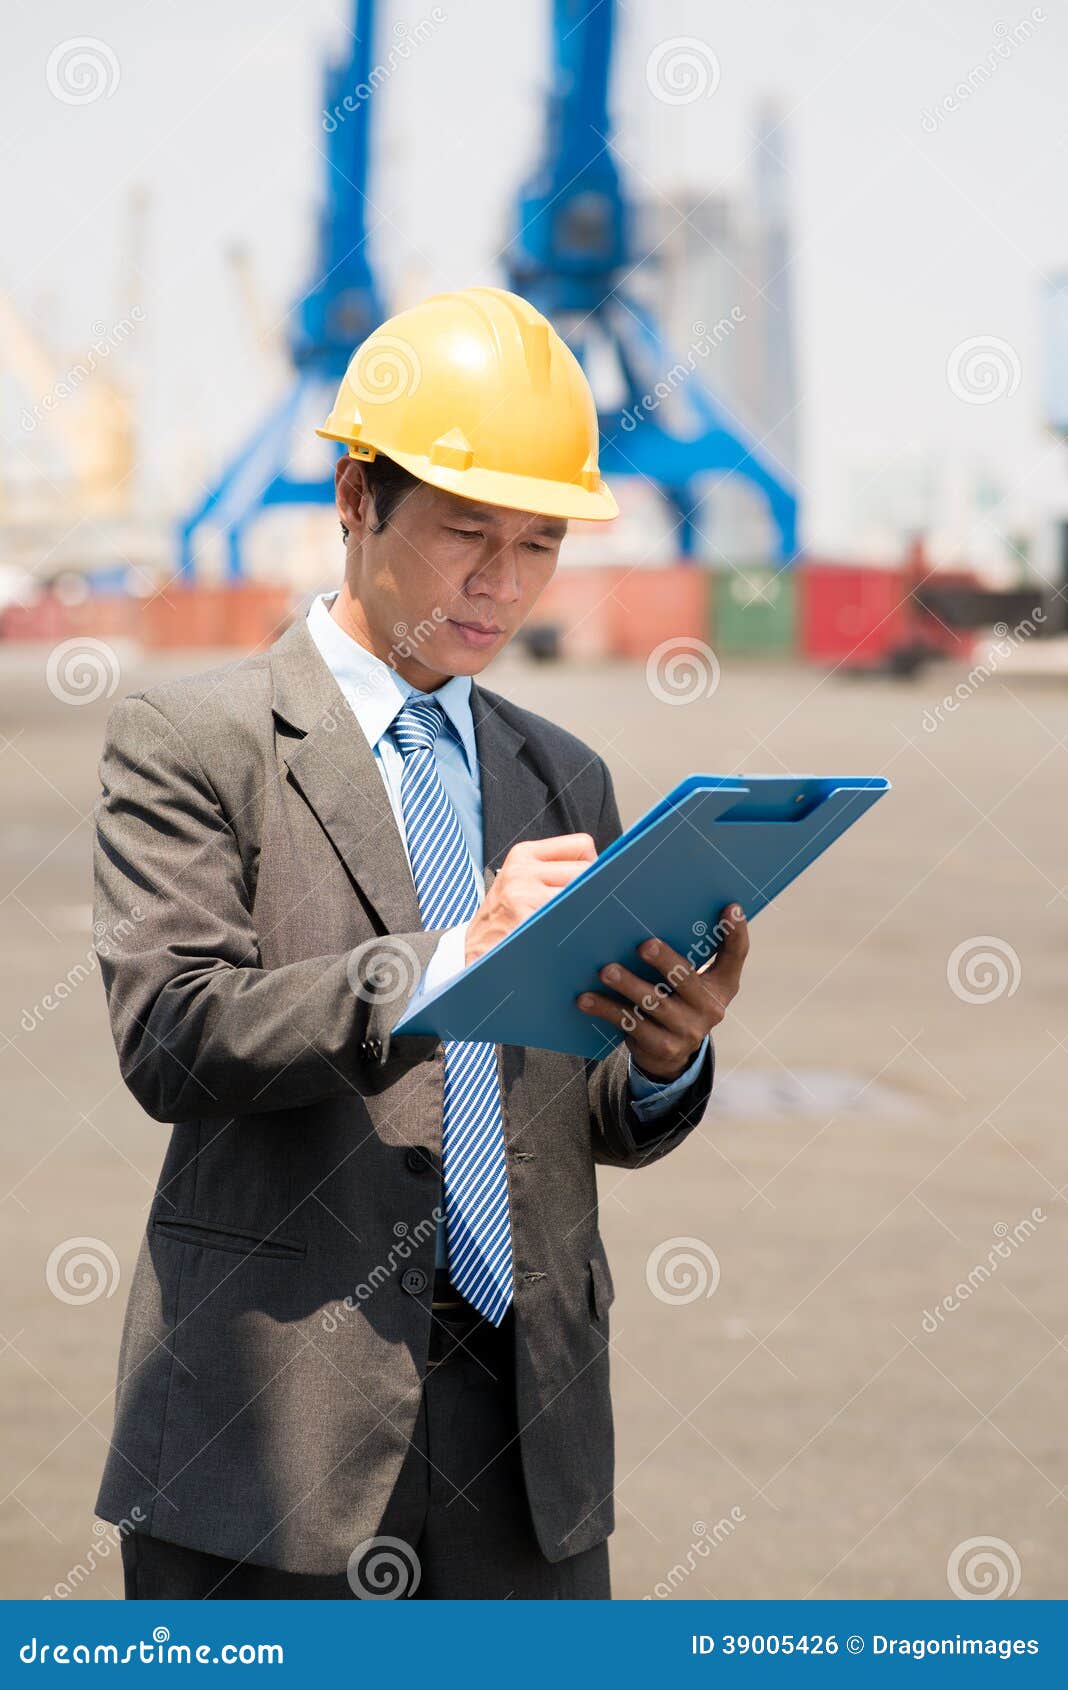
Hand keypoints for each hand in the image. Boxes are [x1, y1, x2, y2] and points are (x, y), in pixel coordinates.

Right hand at [465, 833, 597, 965]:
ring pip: (582, 893)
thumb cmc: (504, 922)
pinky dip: (576, 929)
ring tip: (572, 925)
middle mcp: (522, 869)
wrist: (477, 956)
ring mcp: (523, 894)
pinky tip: (565, 938)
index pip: (582, 845)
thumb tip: (603, 868)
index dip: (592, 865)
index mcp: (524, 854)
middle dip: (591, 891)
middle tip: (581, 911)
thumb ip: (554, 871)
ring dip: (585, 911)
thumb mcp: (521, 884)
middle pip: (586, 870)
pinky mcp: (527, 918)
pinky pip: (571, 917)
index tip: (586, 884)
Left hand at [576, 903, 749, 1080]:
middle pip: (686, 978)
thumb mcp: (692, 982)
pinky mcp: (661, 1046)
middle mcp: (710, 1008)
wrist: (671, 1056)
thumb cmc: (677, 1000)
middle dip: (664, 961)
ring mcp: (687, 1030)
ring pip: (653, 1003)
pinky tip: (585, 998)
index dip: (736, 932)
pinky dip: (605, 1009)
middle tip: (643, 945)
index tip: (730, 906)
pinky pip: (629, 1023)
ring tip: (606, 971)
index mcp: (722, 985)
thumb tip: (654, 911)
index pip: (736, 955)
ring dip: (628, 985)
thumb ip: (688, 954)